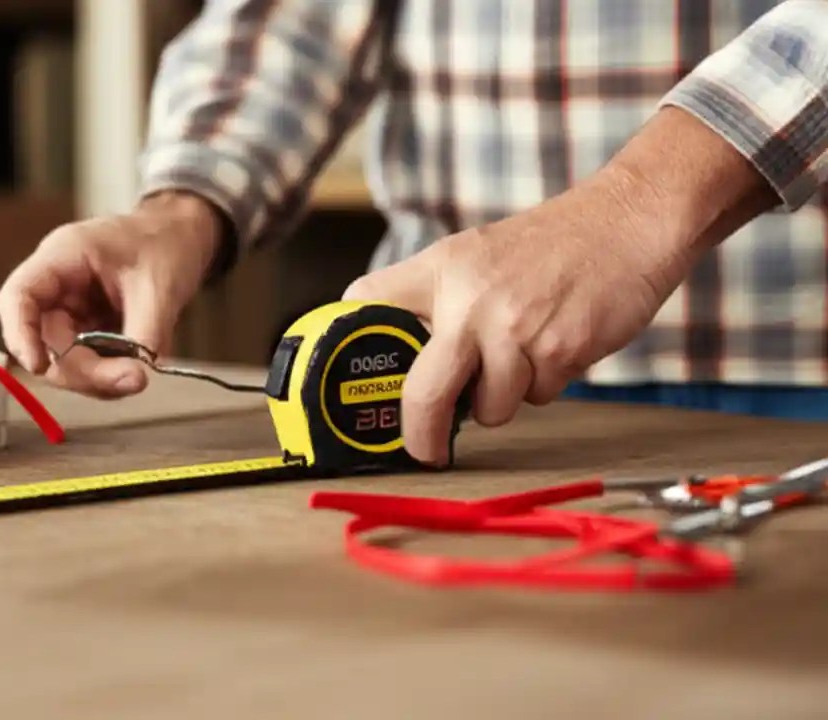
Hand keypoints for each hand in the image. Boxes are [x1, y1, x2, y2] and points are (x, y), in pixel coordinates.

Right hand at [0, 191, 221, 398]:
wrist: (182, 238)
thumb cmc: (166, 245)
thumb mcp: (160, 287)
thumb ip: (144, 334)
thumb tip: (135, 377)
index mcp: (62, 257)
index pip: (18, 297)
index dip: (20, 334)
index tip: (38, 365)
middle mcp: (57, 287)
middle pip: (44, 342)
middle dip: (83, 370)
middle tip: (132, 379)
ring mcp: (70, 311)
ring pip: (63, 360)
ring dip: (97, 377)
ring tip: (140, 373)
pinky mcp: (86, 331)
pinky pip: (86, 363)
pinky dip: (108, 374)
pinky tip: (137, 367)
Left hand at [342, 107, 775, 466]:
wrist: (630, 220)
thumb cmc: (554, 245)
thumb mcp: (478, 254)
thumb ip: (440, 298)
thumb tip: (406, 360)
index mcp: (439, 268)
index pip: (367, 302)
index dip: (349, 346)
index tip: (352, 383)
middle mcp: (467, 298)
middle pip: (421, 392)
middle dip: (421, 432)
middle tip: (423, 450)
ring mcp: (512, 327)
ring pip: (489, 408)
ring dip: (505, 398)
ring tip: (527, 353)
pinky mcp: (557, 350)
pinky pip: (537, 398)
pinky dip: (546, 384)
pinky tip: (560, 344)